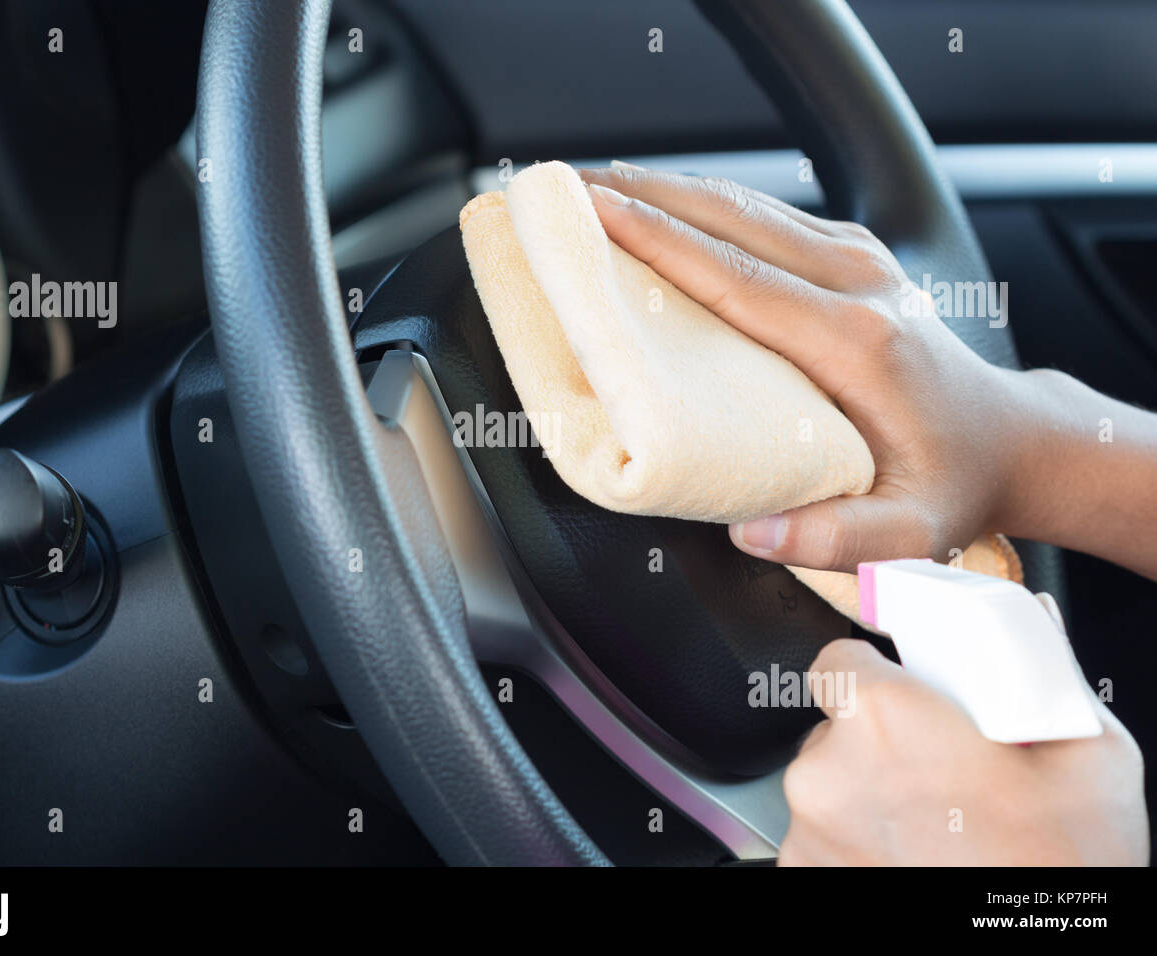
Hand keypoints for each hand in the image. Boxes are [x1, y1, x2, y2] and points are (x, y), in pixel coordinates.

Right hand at [579, 166, 1033, 571]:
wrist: (1007, 439)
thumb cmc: (948, 481)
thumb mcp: (908, 533)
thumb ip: (838, 538)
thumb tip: (752, 534)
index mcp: (854, 341)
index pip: (734, 276)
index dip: (656, 241)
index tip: (591, 214)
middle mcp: (855, 282)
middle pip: (728, 219)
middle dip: (640, 195)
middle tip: (564, 187)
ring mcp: (856, 259)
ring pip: (742, 204)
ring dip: (664, 189)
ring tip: (591, 186)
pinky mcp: (851, 255)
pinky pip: (762, 214)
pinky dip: (700, 204)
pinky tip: (658, 204)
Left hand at [779, 637, 1147, 865]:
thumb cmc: (1059, 873)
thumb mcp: (1088, 758)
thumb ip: (1047, 679)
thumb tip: (1035, 634)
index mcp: (882, 719)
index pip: (839, 661)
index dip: (876, 675)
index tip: (908, 696)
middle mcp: (826, 774)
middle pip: (838, 732)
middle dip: (884, 747)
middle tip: (945, 778)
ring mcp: (808, 834)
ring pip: (832, 791)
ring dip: (871, 801)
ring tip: (938, 832)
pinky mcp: (804, 874)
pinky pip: (825, 841)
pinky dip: (860, 847)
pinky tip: (915, 860)